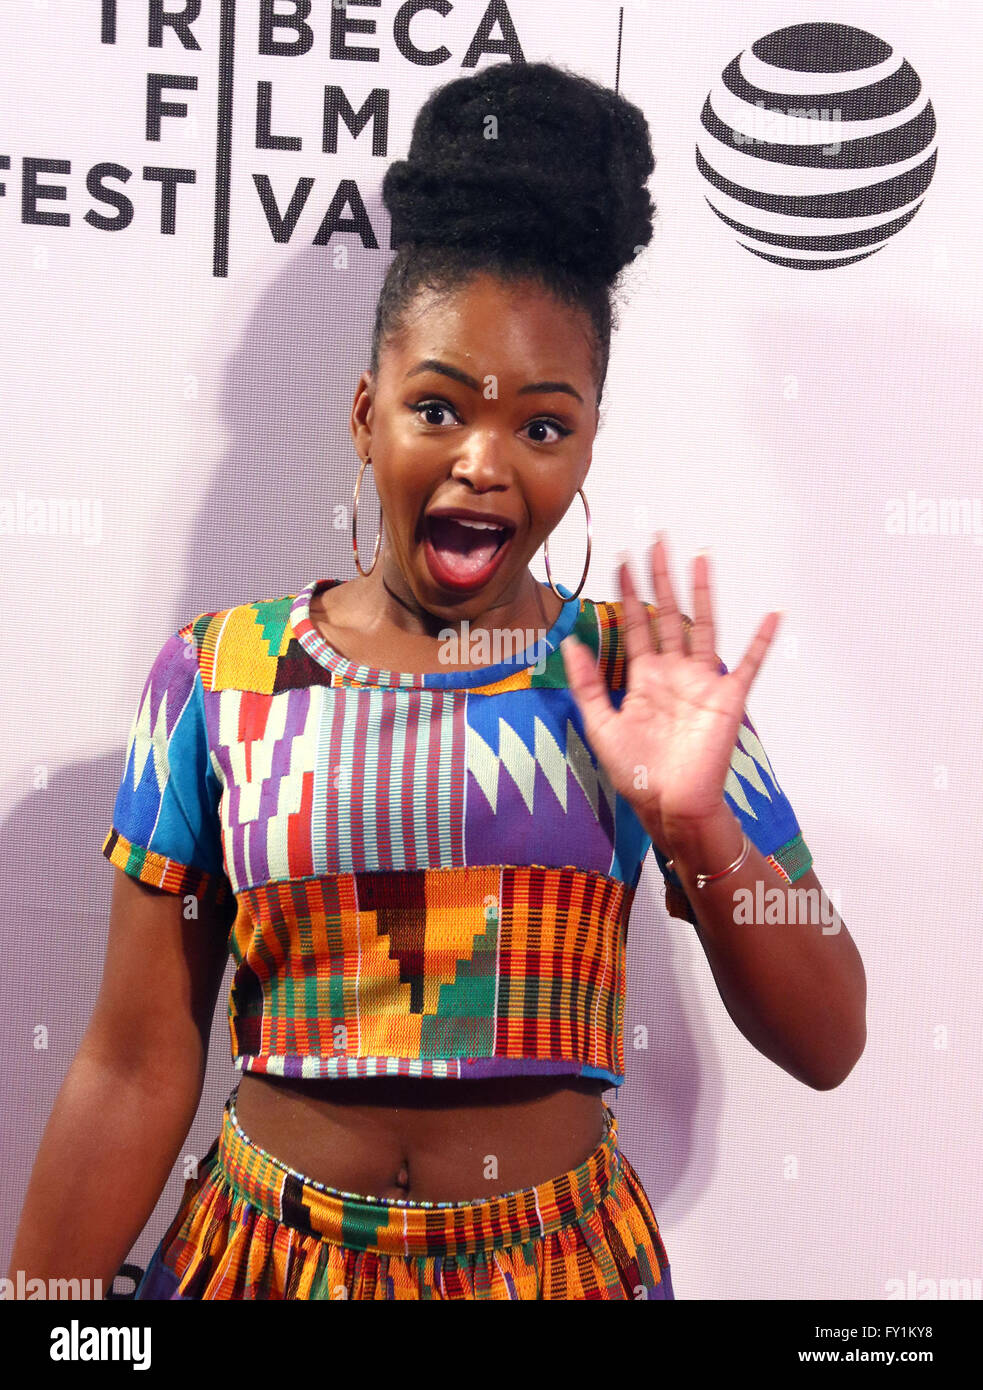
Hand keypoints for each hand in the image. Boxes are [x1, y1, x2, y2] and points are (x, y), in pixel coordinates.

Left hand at [559, 534, 781, 858]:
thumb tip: (570, 642)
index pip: (635, 625)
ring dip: (703, 592)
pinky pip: (749, 664)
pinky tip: (772, 615)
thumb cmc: (636, 773)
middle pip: (667, 614)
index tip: (623, 561)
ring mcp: (703, 683)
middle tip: (657, 540)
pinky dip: (762, 641)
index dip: (628, 593)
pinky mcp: (728, 698)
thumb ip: (587, 684)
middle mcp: (674, 673)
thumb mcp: (601, 726)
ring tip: (701, 557)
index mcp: (643, 678)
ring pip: (704, 626)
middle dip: (661, 578)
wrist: (670, 805)